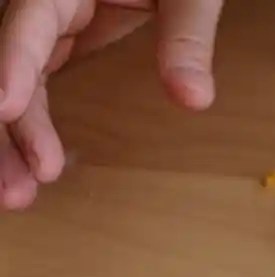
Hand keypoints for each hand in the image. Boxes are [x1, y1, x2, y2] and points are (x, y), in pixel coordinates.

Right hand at [0, 0, 224, 209]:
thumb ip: (187, 36)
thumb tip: (193, 98)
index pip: (27, 19)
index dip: (10, 63)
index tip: (5, 107)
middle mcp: (41, 1)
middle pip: (6, 60)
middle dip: (6, 125)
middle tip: (16, 187)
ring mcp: (45, 24)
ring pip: (10, 82)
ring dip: (9, 139)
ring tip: (17, 196)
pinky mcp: (56, 42)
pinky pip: (28, 88)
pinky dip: (27, 129)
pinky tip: (31, 170)